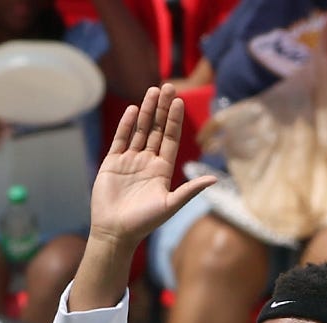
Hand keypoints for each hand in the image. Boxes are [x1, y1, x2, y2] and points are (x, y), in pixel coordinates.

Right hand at [89, 85, 220, 246]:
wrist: (116, 232)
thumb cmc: (145, 222)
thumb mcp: (171, 205)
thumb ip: (190, 189)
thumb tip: (214, 178)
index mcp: (162, 169)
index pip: (170, 139)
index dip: (174, 120)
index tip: (179, 101)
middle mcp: (147, 162)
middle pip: (156, 129)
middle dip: (161, 108)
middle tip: (167, 86)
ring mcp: (130, 161)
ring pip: (140, 130)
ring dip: (146, 111)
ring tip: (152, 91)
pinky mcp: (112, 163)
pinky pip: (120, 139)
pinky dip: (126, 125)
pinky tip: (132, 110)